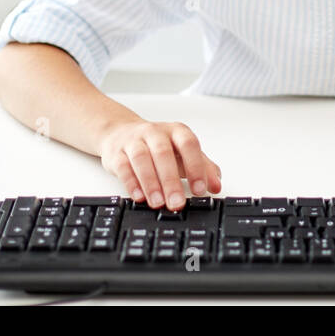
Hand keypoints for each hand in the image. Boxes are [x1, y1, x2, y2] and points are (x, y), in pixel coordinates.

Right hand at [98, 119, 221, 209]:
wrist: (121, 132)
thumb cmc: (158, 146)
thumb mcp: (183, 153)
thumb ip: (203, 167)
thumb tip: (217, 186)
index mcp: (176, 132)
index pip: (189, 145)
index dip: (195, 167)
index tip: (200, 189)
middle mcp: (155, 133)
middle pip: (163, 154)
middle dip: (171, 181)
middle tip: (177, 203)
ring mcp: (134, 141)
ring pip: (142, 159)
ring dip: (150, 183)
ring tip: (158, 203)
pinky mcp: (117, 153)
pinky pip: (123, 166)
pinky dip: (131, 182)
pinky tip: (139, 197)